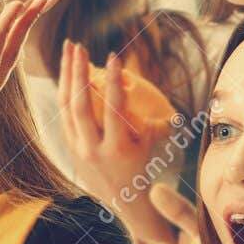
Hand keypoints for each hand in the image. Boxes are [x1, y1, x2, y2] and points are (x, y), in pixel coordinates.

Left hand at [57, 41, 164, 212]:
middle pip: (79, 105)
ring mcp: (77, 147)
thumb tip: (180, 110)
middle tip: (78, 45)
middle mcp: (92, 148)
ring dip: (65, 76)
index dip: (115, 81)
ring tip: (69, 50)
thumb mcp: (154, 145)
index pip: (114, 109)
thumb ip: (163, 125)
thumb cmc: (143, 166)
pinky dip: (65, 90)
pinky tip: (66, 71)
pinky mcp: (69, 145)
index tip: (114, 56)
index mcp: (117, 147)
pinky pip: (63, 113)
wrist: (122, 198)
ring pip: (66, 107)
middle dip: (76, 72)